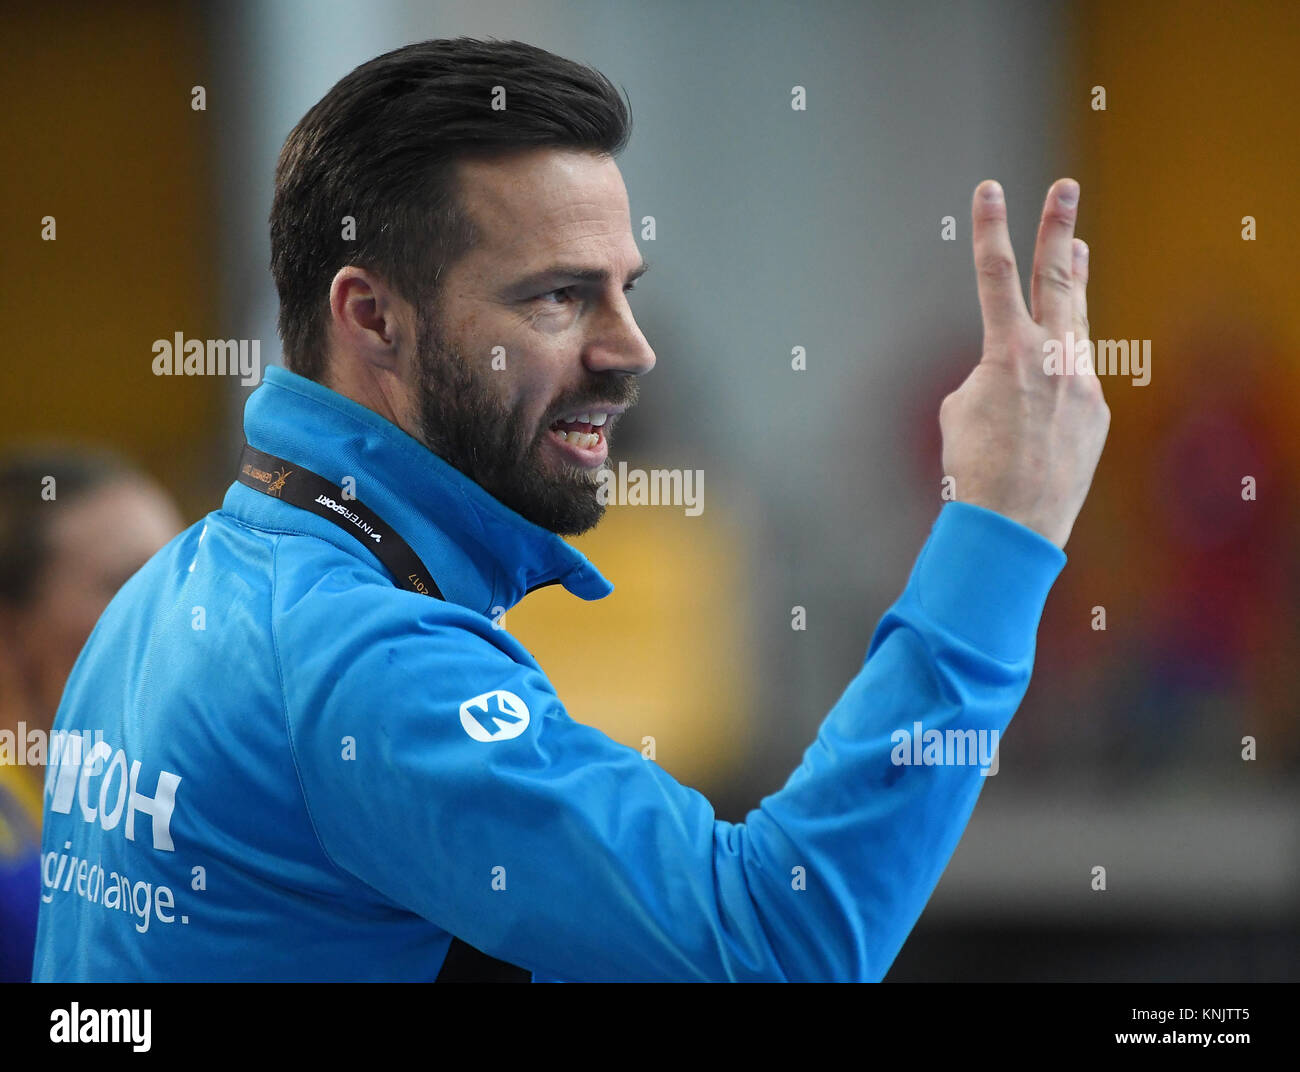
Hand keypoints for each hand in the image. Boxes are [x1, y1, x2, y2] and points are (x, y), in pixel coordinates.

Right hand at [939, 178, 1109, 549]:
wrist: (1011, 524)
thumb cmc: (970, 467)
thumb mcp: (961, 408)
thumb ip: (989, 373)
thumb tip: (1013, 373)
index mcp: (1009, 351)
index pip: (995, 276)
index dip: (990, 229)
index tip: (989, 189)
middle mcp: (1054, 358)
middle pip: (1057, 279)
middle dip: (1058, 229)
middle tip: (1065, 188)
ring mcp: (1082, 383)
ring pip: (1077, 323)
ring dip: (1074, 285)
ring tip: (1078, 250)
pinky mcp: (1096, 413)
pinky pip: (1073, 382)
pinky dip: (1055, 382)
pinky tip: (1041, 403)